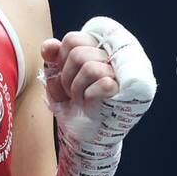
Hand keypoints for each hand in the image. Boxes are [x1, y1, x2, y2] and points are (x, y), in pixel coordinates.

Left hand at [40, 16, 155, 140]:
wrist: (86, 136)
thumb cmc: (75, 106)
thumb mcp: (58, 81)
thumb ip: (53, 60)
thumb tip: (49, 46)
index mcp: (96, 49)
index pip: (72, 39)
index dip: (61, 59)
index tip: (64, 75)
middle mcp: (111, 55)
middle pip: (78, 52)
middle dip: (67, 77)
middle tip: (71, 92)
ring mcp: (121, 71)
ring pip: (90, 67)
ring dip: (77, 89)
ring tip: (81, 99)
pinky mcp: (127, 89)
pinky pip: (104, 82)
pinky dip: (90, 96)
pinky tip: (92, 103)